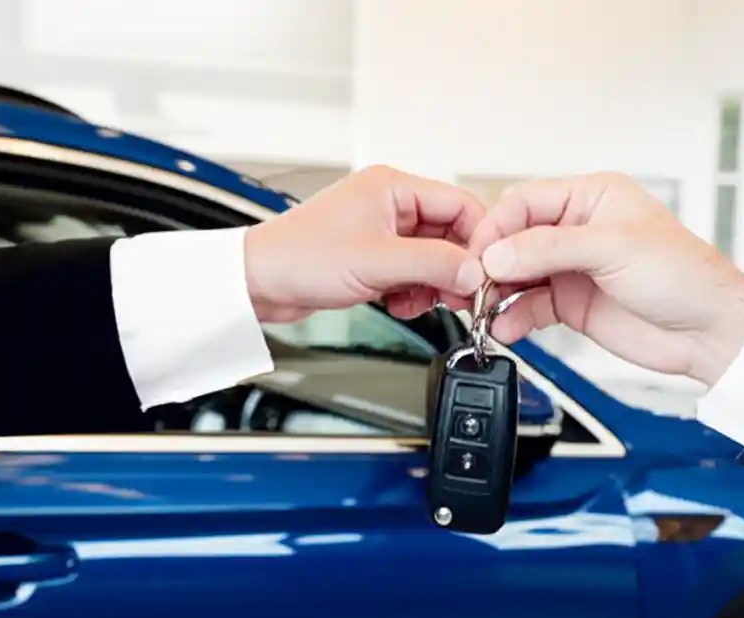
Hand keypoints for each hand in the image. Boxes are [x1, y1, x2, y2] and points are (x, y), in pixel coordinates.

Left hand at [244, 165, 485, 322]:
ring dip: (431, 285)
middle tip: (460, 296)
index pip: (459, 205)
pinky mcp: (372, 258)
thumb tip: (475, 270)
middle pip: (449, 235)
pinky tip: (398, 303)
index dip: (478, 239)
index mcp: (393, 187)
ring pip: (431, 258)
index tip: (484, 271)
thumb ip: (434, 264)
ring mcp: (381, 233)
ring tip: (418, 300)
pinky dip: (412, 292)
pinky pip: (411, 274)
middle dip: (454, 268)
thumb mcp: (379, 261)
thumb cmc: (299, 256)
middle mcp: (389, 204)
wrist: (259, 282)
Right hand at [470, 173, 743, 385]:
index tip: (480, 255)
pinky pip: (529, 306)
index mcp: (592, 198)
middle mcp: (578, 230)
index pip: (526, 202)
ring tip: (485, 311)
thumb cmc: (683, 277)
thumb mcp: (613, 249)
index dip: (497, 227)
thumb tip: (498, 253)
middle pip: (514, 239)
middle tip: (475, 286)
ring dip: (498, 293)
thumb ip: (550, 248)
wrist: (709, 332)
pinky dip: (513, 317)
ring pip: (517, 274)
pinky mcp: (571, 303)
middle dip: (492, 263)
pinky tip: (506, 327)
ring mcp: (573, 268)